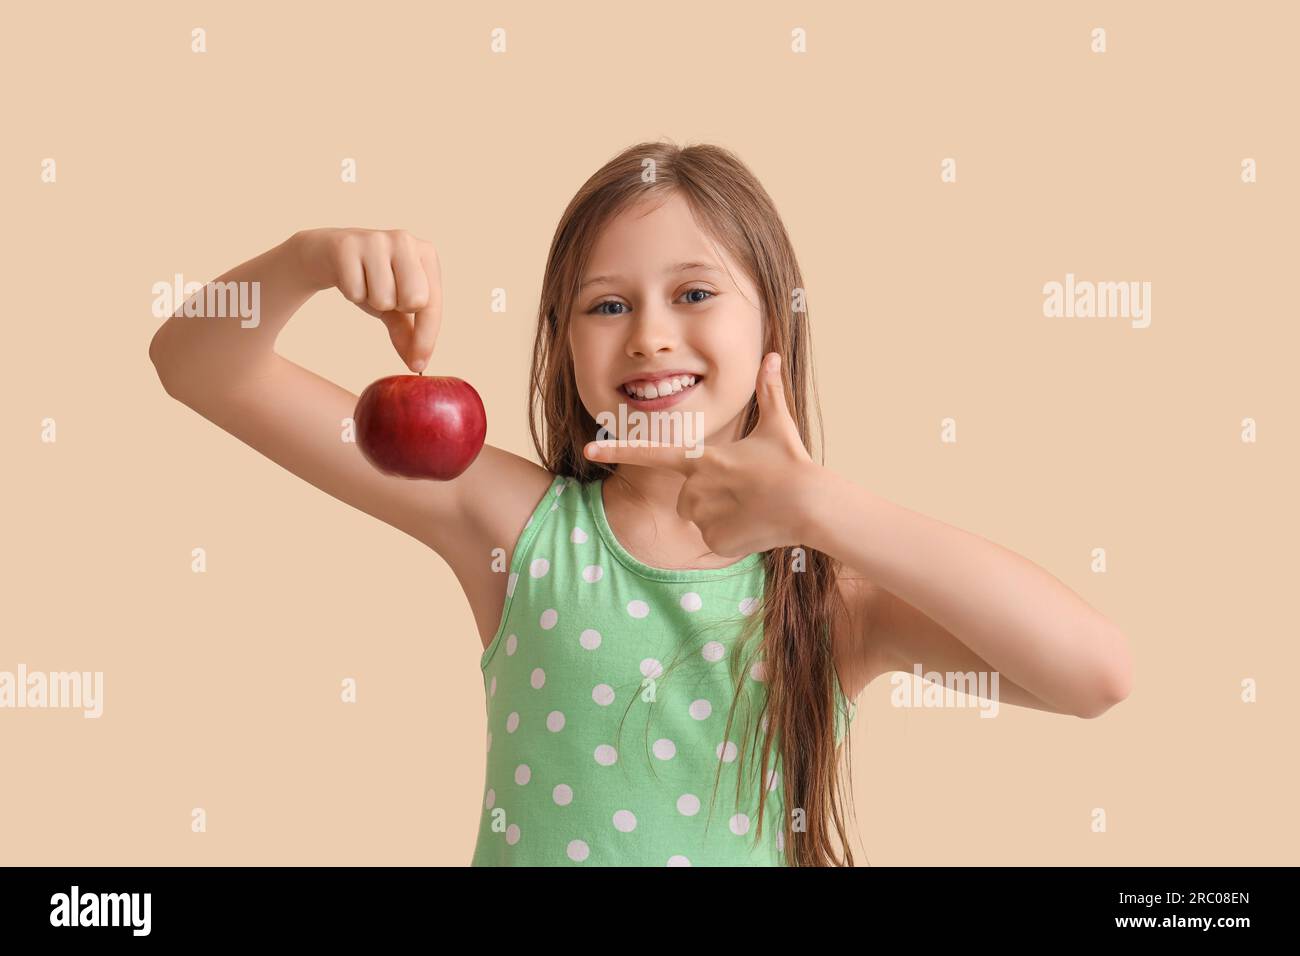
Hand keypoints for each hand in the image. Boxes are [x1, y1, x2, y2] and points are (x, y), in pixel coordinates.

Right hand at [293, 227, 441, 372]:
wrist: (327, 253)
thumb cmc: (371, 279)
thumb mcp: (395, 306)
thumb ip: (409, 333)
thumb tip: (418, 365)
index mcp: (426, 254)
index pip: (433, 303)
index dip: (426, 337)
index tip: (419, 365)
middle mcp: (405, 240)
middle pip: (414, 300)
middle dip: (396, 309)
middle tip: (385, 296)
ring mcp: (376, 239)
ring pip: (383, 299)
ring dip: (371, 301)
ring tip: (366, 283)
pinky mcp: (347, 244)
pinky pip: (355, 292)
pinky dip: (352, 293)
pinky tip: (349, 276)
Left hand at [583, 352, 820, 557]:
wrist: (810, 504)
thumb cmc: (791, 463)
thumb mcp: (777, 425)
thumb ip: (769, 391)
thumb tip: (772, 355)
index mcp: (702, 459)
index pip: (652, 454)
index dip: (618, 451)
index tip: (588, 450)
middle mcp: (696, 489)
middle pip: (687, 497)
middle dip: (710, 496)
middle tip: (744, 490)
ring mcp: (705, 517)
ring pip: (700, 518)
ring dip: (721, 515)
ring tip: (752, 507)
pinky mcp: (717, 541)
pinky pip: (715, 540)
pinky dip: (733, 537)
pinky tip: (754, 526)